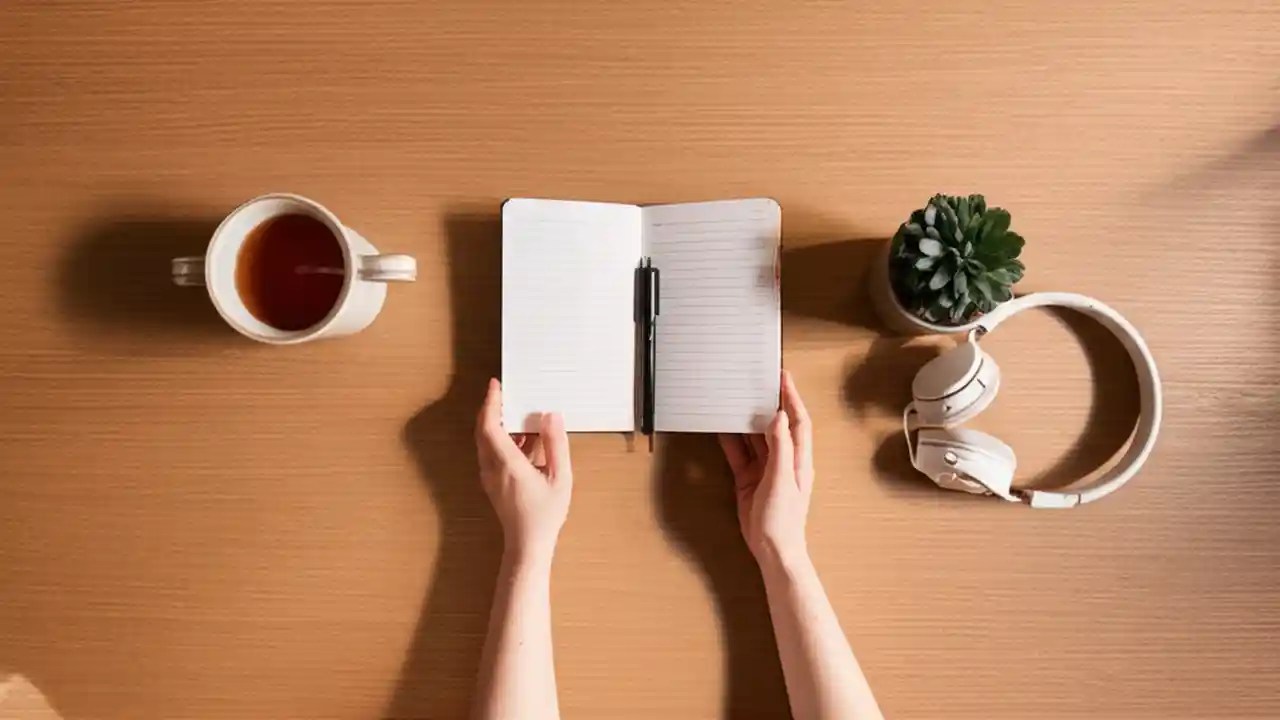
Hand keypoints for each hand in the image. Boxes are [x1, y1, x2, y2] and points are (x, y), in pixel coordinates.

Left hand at [475, 379, 572, 562]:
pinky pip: (490, 454)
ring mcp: (489, 477)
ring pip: (484, 442)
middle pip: (482, 431)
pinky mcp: (492, 483)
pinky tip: (521, 441)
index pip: (490, 426)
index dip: (490, 403)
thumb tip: (551, 416)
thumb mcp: (560, 478)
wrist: (527, 545)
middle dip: (490, 409)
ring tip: (517, 415)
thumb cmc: (545, 514)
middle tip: (504, 393)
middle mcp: (492, 468)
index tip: (495, 386)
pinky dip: (500, 440)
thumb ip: (556, 444)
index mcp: (507, 464)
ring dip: (496, 424)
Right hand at [719, 370, 813, 567]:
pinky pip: (739, 455)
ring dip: (747, 421)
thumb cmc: (784, 519)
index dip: (792, 398)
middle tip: (756, 382)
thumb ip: (781, 448)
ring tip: (736, 399)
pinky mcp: (749, 480)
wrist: (773, 550)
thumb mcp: (782, 480)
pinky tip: (721, 428)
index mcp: (799, 459)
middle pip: (776, 425)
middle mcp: (784, 460)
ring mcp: (766, 470)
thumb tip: (778, 417)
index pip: (798, 421)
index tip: (783, 377)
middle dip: (768, 403)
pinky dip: (731, 442)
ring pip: (755, 438)